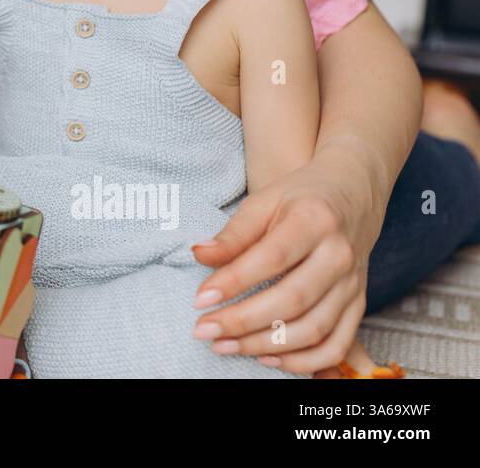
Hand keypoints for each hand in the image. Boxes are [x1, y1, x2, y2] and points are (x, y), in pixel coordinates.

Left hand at [189, 146, 381, 372]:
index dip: (234, 282)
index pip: (271, 258)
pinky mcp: (359, 305)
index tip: (200, 299)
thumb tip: (199, 255)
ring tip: (225, 346)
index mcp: (314, 221)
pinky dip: (303, 361)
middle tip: (204, 330)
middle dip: (243, 321)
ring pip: (313, 329)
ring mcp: (353, 284)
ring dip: (266, 345)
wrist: (354, 196)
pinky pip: (337, 345)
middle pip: (292, 299)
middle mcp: (339, 256)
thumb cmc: (300, 198)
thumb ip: (234, 233)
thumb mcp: (264, 201)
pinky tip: (266, 358)